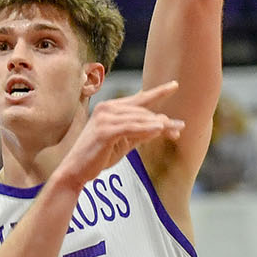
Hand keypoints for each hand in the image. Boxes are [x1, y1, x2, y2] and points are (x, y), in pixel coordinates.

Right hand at [53, 83, 184, 191]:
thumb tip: (161, 127)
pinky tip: (160, 129)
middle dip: (163, 119)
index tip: (174, 85)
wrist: (75, 170)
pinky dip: (147, 129)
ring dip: (159, 125)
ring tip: (176, 129)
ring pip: (139, 119)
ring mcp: (104, 118)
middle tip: (180, 127)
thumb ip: (140, 132)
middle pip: (142, 111)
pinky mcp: (105, 131)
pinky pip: (131, 128)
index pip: (138, 99)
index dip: (158, 92)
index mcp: (110, 108)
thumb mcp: (123, 142)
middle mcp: (107, 108)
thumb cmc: (97, 156)